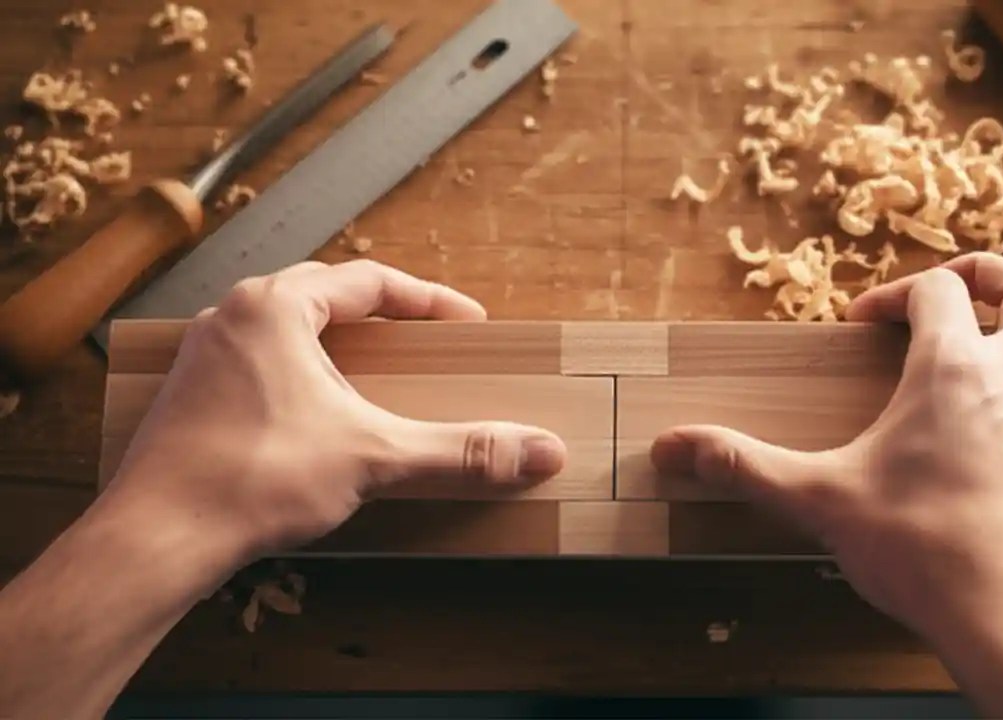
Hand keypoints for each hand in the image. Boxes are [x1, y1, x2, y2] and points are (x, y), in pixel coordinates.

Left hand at [102, 260, 567, 565]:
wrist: (156, 538)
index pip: (371, 281)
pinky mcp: (189, 396)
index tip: (469, 325)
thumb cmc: (251, 480)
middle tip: (427, 342)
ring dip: (338, 346)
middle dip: (384, 317)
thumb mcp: (375, 458)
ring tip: (379, 375)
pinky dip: (302, 376)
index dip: (430, 301)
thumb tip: (540, 449)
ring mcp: (204, 355)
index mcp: (275, 305)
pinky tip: (321, 416)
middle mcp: (232, 315)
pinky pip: (259, 364)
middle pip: (326, 296)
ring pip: (287, 329)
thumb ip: (461, 451)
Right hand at [651, 253, 1002, 716]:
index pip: (936, 289)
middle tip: (956, 293)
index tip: (864, 325)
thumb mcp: (817, 499)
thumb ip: (743, 464)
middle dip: (994, 276)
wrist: (1001, 615)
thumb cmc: (915, 549)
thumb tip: (673, 445)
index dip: (895, 293)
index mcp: (950, 370)